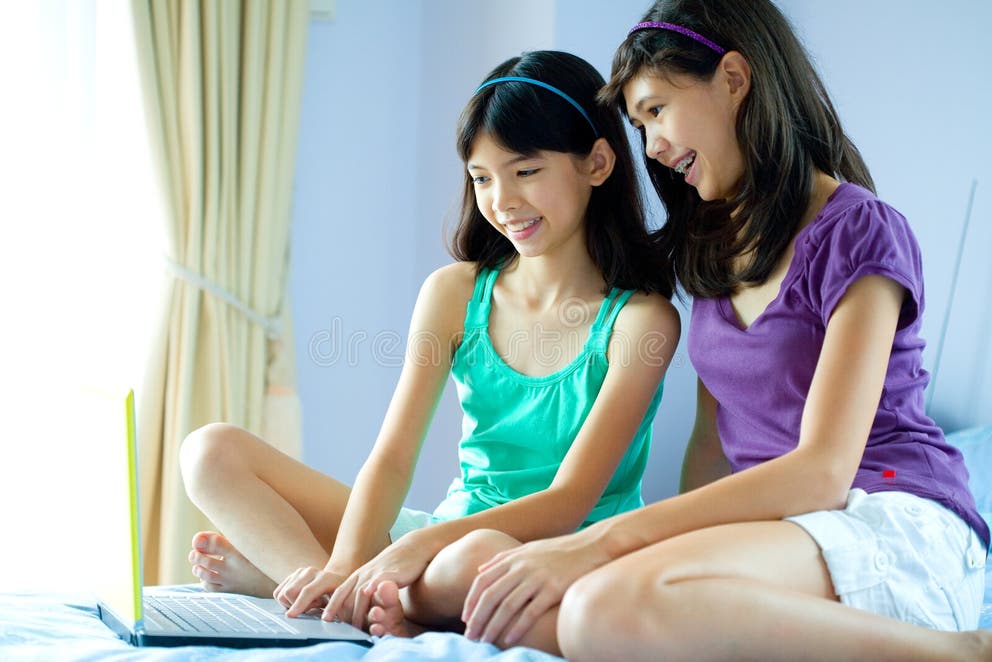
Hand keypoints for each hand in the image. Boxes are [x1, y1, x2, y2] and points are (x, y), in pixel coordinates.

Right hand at [276, 566, 347, 617]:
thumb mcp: (339, 604)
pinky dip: (284, 601)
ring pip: (281, 593)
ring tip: (305, 604)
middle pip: (290, 592)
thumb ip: (331, 611)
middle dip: (295, 606)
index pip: (308, 591)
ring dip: (290, 604)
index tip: (291, 616)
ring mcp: (300, 572)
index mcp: (325, 578)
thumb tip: (323, 620)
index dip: (299, 604)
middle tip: (309, 608)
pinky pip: (278, 592)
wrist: (336, 580)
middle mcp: (311, 572)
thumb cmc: (338, 596)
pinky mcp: (292, 575)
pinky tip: (298, 601)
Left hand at [322, 534, 435, 628]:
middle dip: (341, 615)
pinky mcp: (389, 574)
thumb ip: (364, 590)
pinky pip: (377, 585)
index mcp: (358, 575)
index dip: (331, 607)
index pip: (340, 593)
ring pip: (360, 596)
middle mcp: (363, 574)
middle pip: (347, 597)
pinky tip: (371, 607)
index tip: (324, 621)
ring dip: (357, 614)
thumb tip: (353, 609)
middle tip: (339, 631)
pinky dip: (371, 594)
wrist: (411, 548)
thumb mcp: (375, 576)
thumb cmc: (394, 566)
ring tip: (355, 629)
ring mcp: (375, 573)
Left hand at [462, 533, 608, 645]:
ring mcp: (538, 578)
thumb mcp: (529, 548)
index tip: (465, 618)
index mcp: (514, 557)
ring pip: (507, 606)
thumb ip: (503, 558)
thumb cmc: (560, 550)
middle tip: (470, 636)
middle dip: (477, 618)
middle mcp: (522, 567)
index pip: (483, 580)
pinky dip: (518, 627)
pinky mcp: (554, 589)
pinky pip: (531, 612)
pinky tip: (509, 639)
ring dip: (493, 626)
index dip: (471, 600)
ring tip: (485, 641)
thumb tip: (480, 569)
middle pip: (491, 595)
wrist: (592, 545)